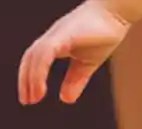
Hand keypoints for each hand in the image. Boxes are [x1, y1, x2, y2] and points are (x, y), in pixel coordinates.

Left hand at [18, 0, 132, 105]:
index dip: (29, 79)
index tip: (29, 98)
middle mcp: (51, 38)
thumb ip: (75, 80)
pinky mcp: (63, 35)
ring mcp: (56, 34)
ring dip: (32, 78)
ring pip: (35, 56)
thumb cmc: (103, 33)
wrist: (116, 14)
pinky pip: (45, 53)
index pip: (34, 61)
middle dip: (25, 80)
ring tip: (34, 97)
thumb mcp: (87, 63)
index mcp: (55, 43)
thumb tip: (65, 99)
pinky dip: (40, 70)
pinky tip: (43, 85)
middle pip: (29, 58)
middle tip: (26, 101)